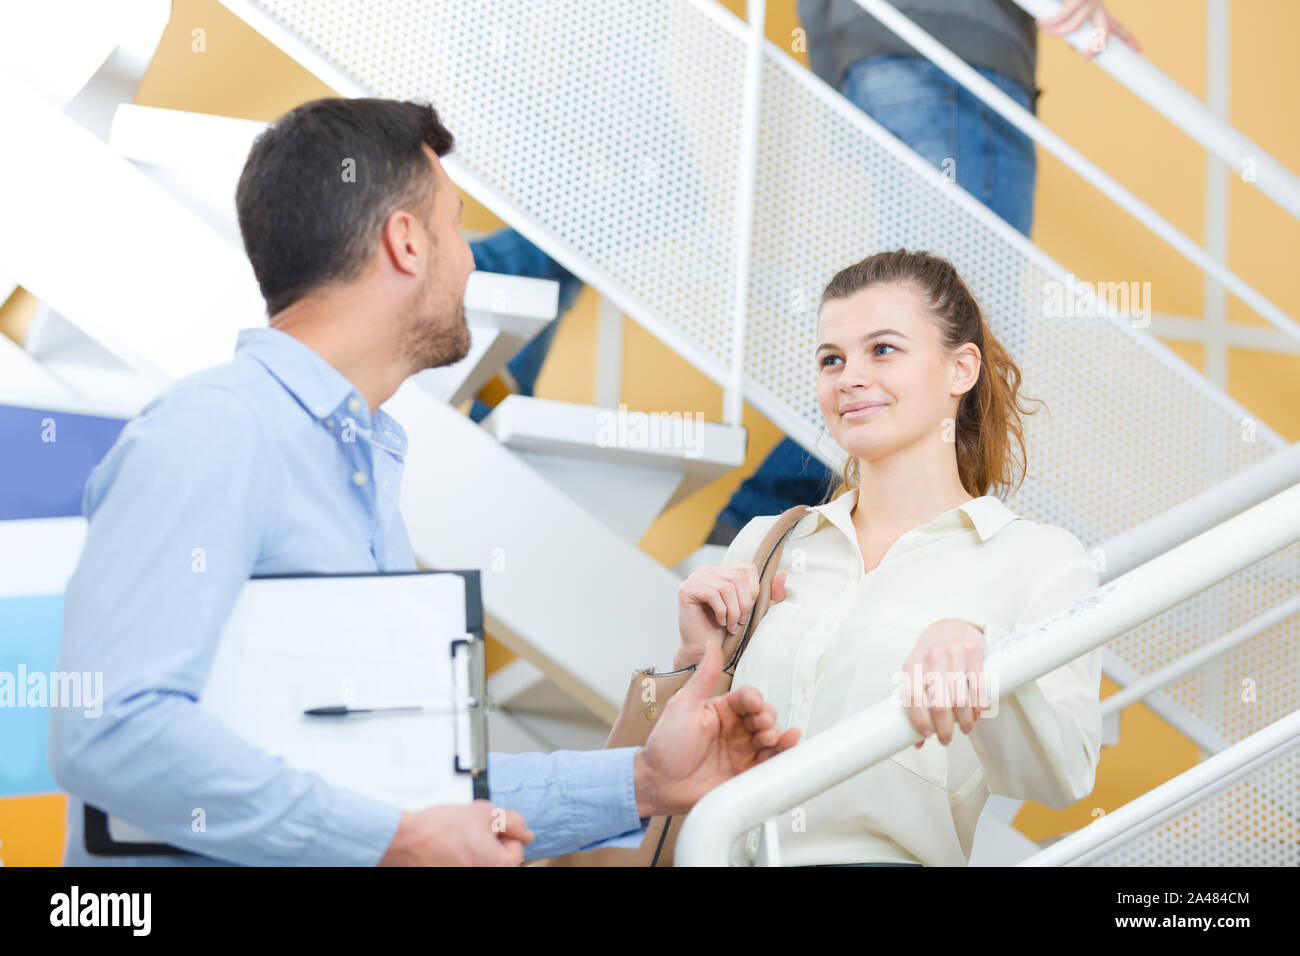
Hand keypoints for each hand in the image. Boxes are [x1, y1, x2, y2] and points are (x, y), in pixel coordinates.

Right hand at [378, 800, 532, 865]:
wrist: (406, 840)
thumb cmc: (441, 830)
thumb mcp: (486, 813)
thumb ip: (514, 822)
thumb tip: (527, 833)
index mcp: (500, 866)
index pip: (516, 849)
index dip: (501, 831)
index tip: (484, 827)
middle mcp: (485, 876)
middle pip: (497, 857)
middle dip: (487, 842)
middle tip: (469, 831)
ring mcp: (465, 876)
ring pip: (480, 861)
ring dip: (473, 849)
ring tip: (455, 839)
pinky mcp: (449, 874)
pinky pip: (463, 864)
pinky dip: (459, 857)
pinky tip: (447, 848)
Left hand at [634, 641, 800, 816]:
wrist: (658, 783)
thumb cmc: (665, 744)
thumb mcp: (684, 705)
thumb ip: (703, 676)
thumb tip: (711, 645)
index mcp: (721, 711)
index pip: (747, 698)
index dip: (754, 699)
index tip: (753, 703)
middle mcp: (735, 730)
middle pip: (763, 716)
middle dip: (766, 716)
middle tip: (760, 722)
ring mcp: (742, 752)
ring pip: (770, 737)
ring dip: (775, 733)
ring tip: (769, 735)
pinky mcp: (746, 773)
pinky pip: (770, 761)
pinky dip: (783, 751)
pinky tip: (790, 741)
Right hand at [675, 562, 786, 669]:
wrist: (704, 649)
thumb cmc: (727, 630)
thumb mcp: (756, 611)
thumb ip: (771, 594)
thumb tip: (783, 576)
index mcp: (723, 571)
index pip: (748, 569)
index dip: (753, 592)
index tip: (747, 611)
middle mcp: (708, 570)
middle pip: (738, 577)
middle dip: (744, 604)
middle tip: (740, 621)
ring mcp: (695, 578)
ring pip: (727, 587)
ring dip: (733, 611)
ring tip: (730, 624)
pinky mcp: (686, 589)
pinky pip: (712, 594)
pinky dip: (721, 611)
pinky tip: (719, 621)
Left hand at [900, 619, 990, 747]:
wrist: (950, 626)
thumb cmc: (930, 655)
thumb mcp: (916, 672)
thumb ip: (916, 702)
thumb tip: (917, 741)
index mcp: (913, 665)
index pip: (912, 697)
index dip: (919, 719)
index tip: (927, 735)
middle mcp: (932, 659)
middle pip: (939, 703)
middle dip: (944, 728)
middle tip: (946, 739)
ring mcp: (954, 655)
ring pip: (961, 699)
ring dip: (964, 721)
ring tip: (964, 729)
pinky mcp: (974, 654)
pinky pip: (979, 686)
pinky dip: (979, 706)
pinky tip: (977, 715)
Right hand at [1037, 0, 1139, 58]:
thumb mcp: (1073, 9)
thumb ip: (1074, 26)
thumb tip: (1072, 45)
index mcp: (1100, 10)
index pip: (1116, 26)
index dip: (1127, 38)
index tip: (1138, 49)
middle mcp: (1098, 5)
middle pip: (1104, 29)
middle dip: (1096, 46)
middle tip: (1086, 57)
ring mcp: (1089, 1)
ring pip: (1075, 25)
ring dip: (1057, 31)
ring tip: (1046, 30)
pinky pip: (1063, 15)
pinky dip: (1051, 21)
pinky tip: (1042, 23)